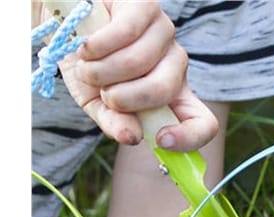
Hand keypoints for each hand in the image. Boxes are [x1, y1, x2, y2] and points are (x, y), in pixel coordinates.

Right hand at [55, 0, 218, 150]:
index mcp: (173, 97)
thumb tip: (130, 137)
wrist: (64, 26)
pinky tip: (87, 47)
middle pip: (164, 89)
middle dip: (124, 98)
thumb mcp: (96, 103)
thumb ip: (114, 123)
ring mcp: (164, 33)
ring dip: (101, 71)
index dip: (191, 137)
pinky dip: (97, 46)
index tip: (161, 140)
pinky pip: (125, 32)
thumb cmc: (86, 67)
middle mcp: (175, 64)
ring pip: (139, 61)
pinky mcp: (145, 6)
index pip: (203, 123)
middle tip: (104, 92)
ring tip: (88, 66)